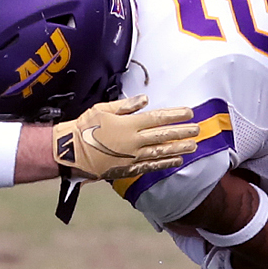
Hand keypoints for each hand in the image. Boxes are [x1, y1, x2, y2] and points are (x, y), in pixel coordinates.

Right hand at [52, 95, 198, 179]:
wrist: (70, 151)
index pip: (158, 118)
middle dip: (182, 132)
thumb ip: (126, 106)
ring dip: (178, 148)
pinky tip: (177, 160)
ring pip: (161, 152)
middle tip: (197, 130)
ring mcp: (132, 156)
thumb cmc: (85, 127)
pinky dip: (165, 163)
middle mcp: (133, 141)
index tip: (189, 113)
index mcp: (128, 124)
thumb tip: (145, 100)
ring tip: (193, 146)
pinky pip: (151, 166)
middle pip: (163, 135)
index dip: (175, 115)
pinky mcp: (128, 169)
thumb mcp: (103, 109)